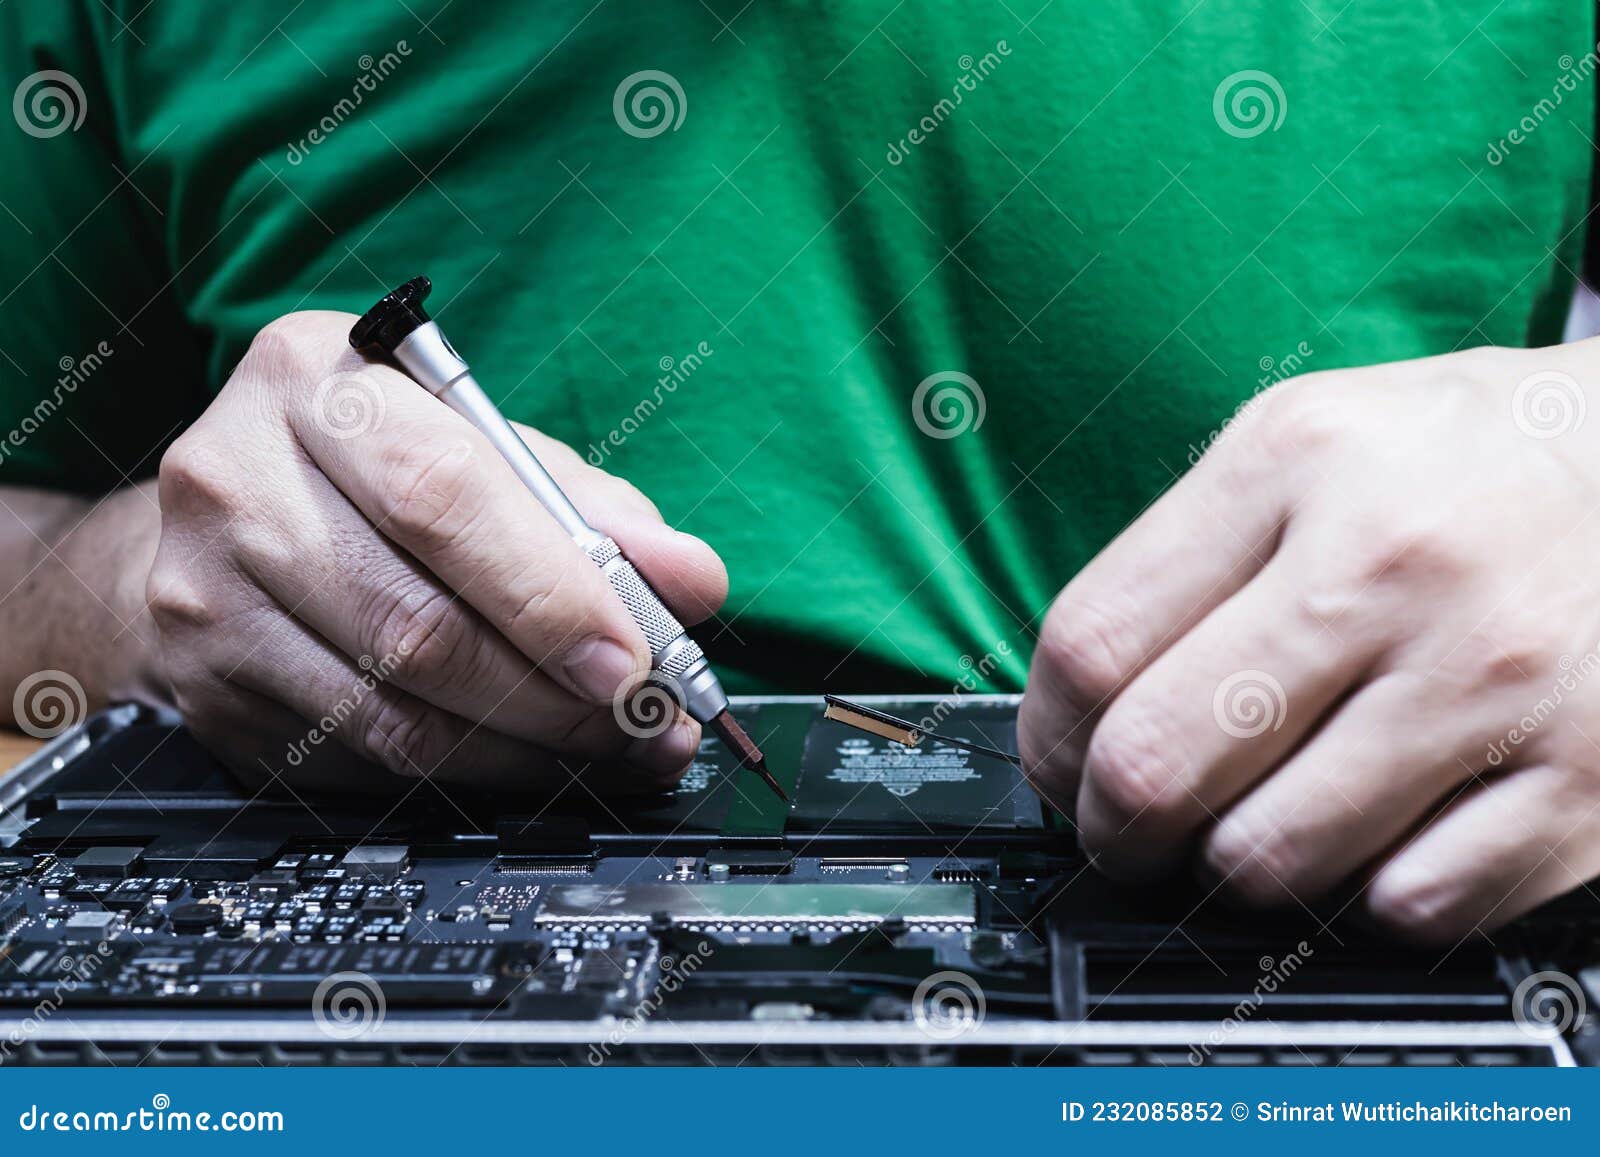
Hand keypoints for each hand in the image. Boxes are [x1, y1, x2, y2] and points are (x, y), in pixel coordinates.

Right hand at [145, 311, 726, 792]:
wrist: (229, 511)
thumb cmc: (376, 468)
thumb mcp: (484, 448)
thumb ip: (591, 508)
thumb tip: (692, 580)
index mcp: (318, 381)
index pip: (441, 496)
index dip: (549, 594)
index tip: (635, 659)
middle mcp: (238, 479)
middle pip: (416, 623)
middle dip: (553, 692)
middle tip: (641, 719)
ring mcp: (206, 592)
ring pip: (392, 709)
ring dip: (525, 746)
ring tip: (610, 746)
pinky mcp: (207, 685)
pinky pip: (362, 755)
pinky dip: (468, 771)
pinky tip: (531, 760)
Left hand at [1019, 341, 1599, 941]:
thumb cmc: (1464, 461)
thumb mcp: (1309, 439)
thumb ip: (1185, 558)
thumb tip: (1080, 716)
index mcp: (1297, 464)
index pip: (1092, 645)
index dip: (1046, 738)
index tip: (1061, 766)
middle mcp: (1392, 568)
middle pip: (1156, 765)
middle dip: (1113, 828)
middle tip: (1128, 832)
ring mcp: (1493, 678)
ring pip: (1269, 858)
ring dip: (1231, 869)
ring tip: (1253, 827)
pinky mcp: (1585, 781)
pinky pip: (1408, 906)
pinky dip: (1366, 897)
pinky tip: (1376, 836)